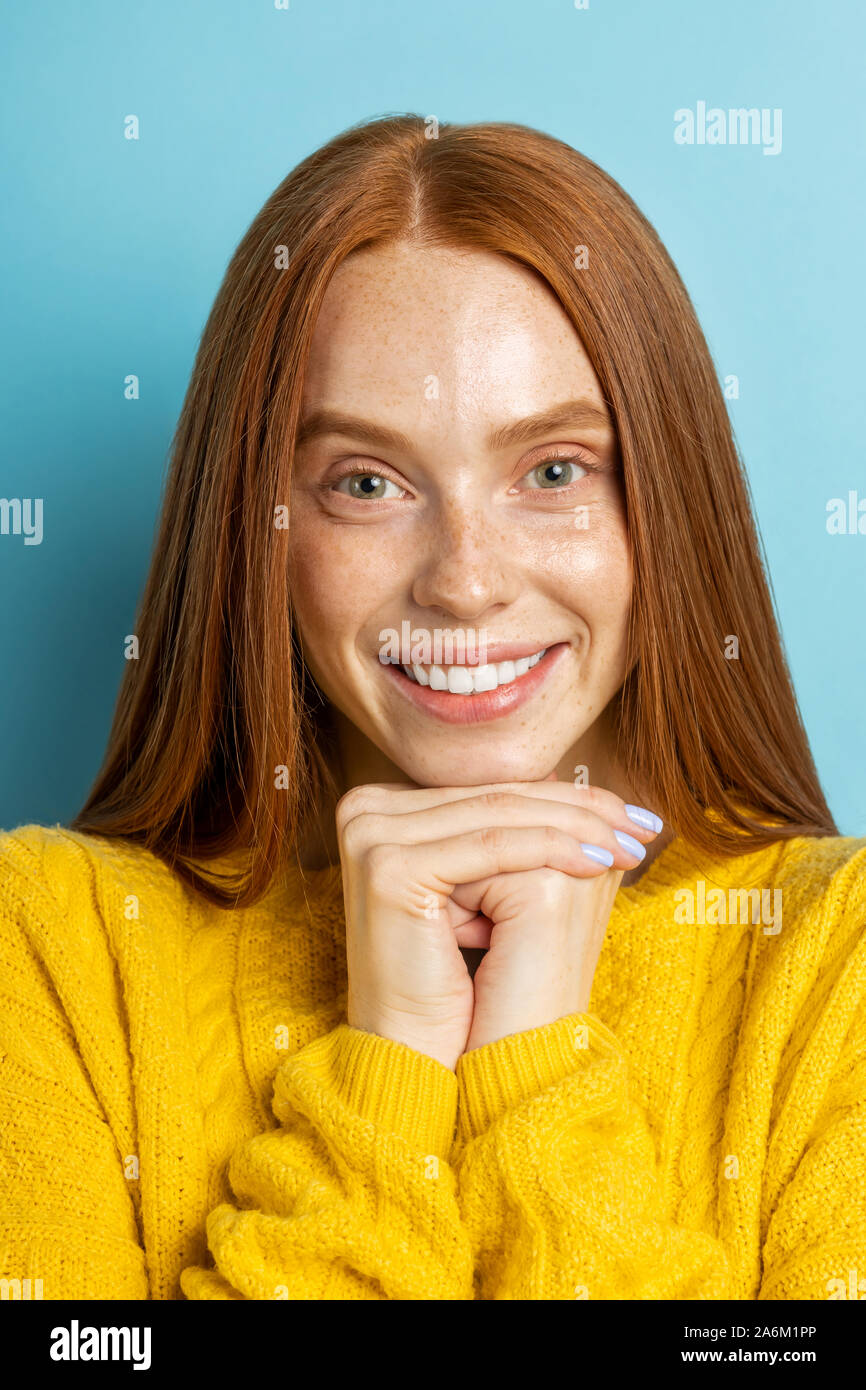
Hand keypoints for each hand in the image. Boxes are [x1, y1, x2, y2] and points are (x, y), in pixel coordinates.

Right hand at [338, 779, 660, 1070]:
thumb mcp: (489, 891)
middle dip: (581, 811)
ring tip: (633, 845)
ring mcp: (369, 833)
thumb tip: (579, 781)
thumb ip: (516, 831)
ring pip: (497, 818)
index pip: (490, 791)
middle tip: (645, 825)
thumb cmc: (457, 978)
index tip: (632, 815)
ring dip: (578, 828)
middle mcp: (365, 810)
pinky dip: (551, 849)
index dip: (567, 799)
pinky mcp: (386, 863)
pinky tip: (598, 861)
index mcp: (382, 808)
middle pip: (496, 800)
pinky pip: (488, 849)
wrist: (414, 1051)